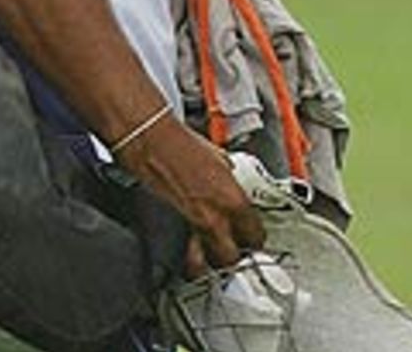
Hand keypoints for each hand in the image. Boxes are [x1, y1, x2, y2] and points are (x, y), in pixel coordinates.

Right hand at [113, 112, 264, 271]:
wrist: (156, 146)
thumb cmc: (185, 147)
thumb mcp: (220, 160)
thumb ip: (229, 178)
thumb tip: (231, 181)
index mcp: (232, 200)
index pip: (255, 233)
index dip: (256, 236)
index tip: (254, 235)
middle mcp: (214, 220)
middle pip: (232, 258)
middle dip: (236, 256)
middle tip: (237, 248)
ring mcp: (191, 230)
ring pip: (206, 265)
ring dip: (211, 261)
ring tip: (214, 255)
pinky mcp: (169, 233)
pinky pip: (184, 256)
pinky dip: (188, 257)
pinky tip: (191, 250)